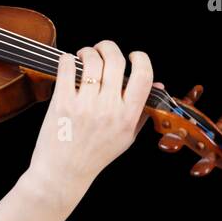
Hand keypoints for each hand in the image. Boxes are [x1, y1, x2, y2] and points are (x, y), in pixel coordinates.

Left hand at [27, 41, 163, 208]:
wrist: (64, 173)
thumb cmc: (95, 155)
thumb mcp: (126, 137)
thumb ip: (143, 110)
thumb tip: (159, 83)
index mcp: (128, 116)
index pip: (144, 76)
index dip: (140, 58)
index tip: (133, 56)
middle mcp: (109, 109)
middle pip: (115, 60)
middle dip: (108, 47)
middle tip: (102, 49)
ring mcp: (85, 106)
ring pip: (91, 60)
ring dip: (88, 51)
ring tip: (84, 57)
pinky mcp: (62, 103)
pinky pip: (67, 68)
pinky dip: (68, 59)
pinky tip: (69, 64)